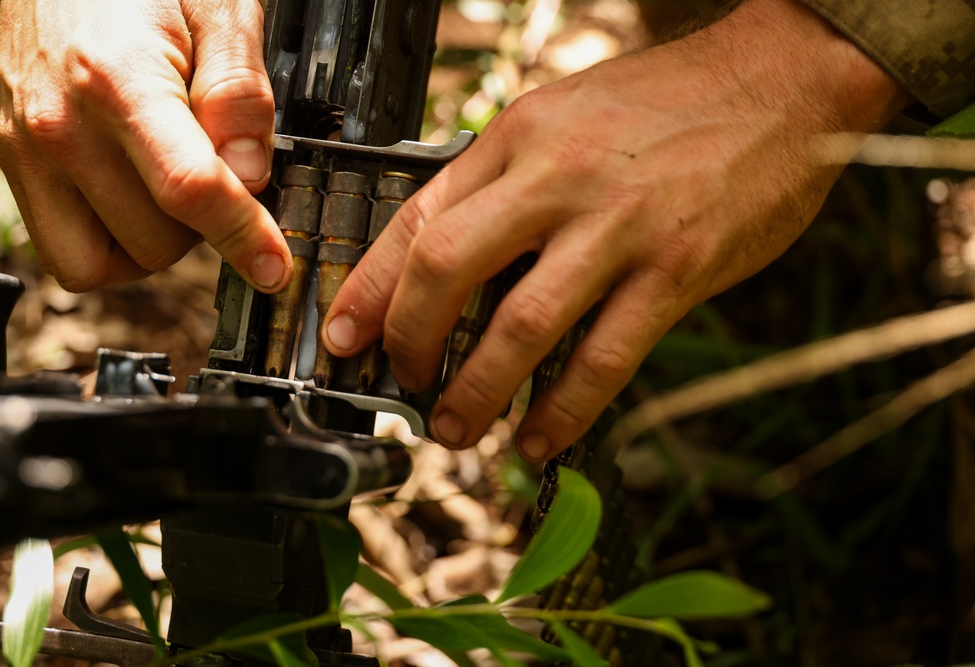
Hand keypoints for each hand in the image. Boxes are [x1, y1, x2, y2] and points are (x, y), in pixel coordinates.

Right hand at [0, 0, 290, 292]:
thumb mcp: (217, 10)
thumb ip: (239, 91)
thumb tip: (248, 173)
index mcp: (117, 80)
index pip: (188, 187)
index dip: (242, 235)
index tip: (274, 266)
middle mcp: (60, 125)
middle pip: (155, 239)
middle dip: (204, 226)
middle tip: (217, 175)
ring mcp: (28, 152)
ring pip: (110, 261)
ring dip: (158, 242)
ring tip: (174, 185)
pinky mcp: (15, 168)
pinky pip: (69, 256)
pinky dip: (113, 247)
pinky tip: (137, 203)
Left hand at [321, 0, 907, 460]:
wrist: (780, 82)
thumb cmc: (666, 103)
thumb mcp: (563, 117)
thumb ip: (506, 181)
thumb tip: (452, 259)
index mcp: (519, 136)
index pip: (419, 216)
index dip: (370, 286)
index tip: (345, 336)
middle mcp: (556, 177)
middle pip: (447, 268)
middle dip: (410, 341)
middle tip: (404, 386)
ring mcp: (617, 225)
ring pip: (521, 325)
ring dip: (478, 392)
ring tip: (457, 430)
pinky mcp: (676, 268)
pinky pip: (604, 358)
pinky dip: (563, 411)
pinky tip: (540, 439)